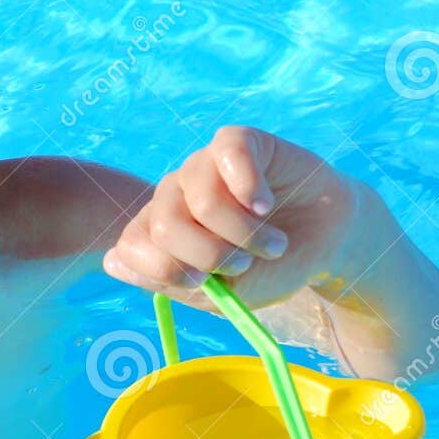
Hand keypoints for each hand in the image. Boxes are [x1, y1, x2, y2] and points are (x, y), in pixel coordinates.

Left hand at [104, 126, 358, 309]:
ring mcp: (200, 166)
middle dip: (213, 256)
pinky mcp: (236, 143)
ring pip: (202, 200)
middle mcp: (171, 196)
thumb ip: (171, 283)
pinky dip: (253, 192)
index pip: (129, 247)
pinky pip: (229, 156)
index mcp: (158, 233)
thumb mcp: (224, 295)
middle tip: (245, 263)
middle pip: (165, 226)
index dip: (167, 271)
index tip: (207, 283)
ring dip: (247, 234)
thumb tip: (112, 262)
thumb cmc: (270, 268)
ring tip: (272, 243)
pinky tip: (267, 205)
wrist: (326, 242)